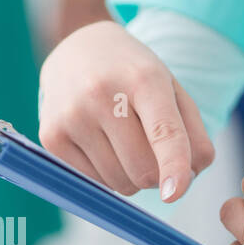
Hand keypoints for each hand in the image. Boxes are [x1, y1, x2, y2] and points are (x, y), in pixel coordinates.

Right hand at [38, 21, 214, 200]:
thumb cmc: (133, 75)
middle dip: (158, 175)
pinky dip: (106, 175)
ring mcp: (72, 116)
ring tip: (123, 141)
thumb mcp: (170, 88)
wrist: (78, 50)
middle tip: (152, 151)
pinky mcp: (52, 136)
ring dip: (131, 177)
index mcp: (143, 78)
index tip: (175, 194)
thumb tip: (190, 177)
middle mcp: (101, 95)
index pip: (163, 132)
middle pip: (142, 170)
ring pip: (119, 183)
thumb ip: (191, 132)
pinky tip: (101, 145)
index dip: (173, 165)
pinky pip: (93, 183)